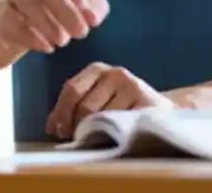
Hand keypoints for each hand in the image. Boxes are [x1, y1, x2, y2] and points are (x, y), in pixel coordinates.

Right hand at [0, 0, 108, 53]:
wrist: (26, 24)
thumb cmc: (62, 7)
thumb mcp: (85, 6)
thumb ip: (95, 8)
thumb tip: (93, 18)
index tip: (83, 4)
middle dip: (64, 10)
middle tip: (81, 32)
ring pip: (25, 0)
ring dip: (47, 22)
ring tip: (63, 41)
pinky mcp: (3, 14)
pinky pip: (11, 20)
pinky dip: (30, 35)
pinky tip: (47, 47)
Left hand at [46, 62, 171, 139]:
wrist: (161, 112)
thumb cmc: (121, 107)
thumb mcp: (95, 100)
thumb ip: (71, 109)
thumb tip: (51, 127)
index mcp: (97, 70)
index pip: (71, 89)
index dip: (61, 114)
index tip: (58, 132)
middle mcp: (115, 73)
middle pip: (85, 106)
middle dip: (77, 128)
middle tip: (78, 141)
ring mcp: (133, 87)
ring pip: (103, 118)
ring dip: (96, 134)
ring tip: (98, 140)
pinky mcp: (148, 103)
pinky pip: (122, 125)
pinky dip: (114, 136)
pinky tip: (115, 139)